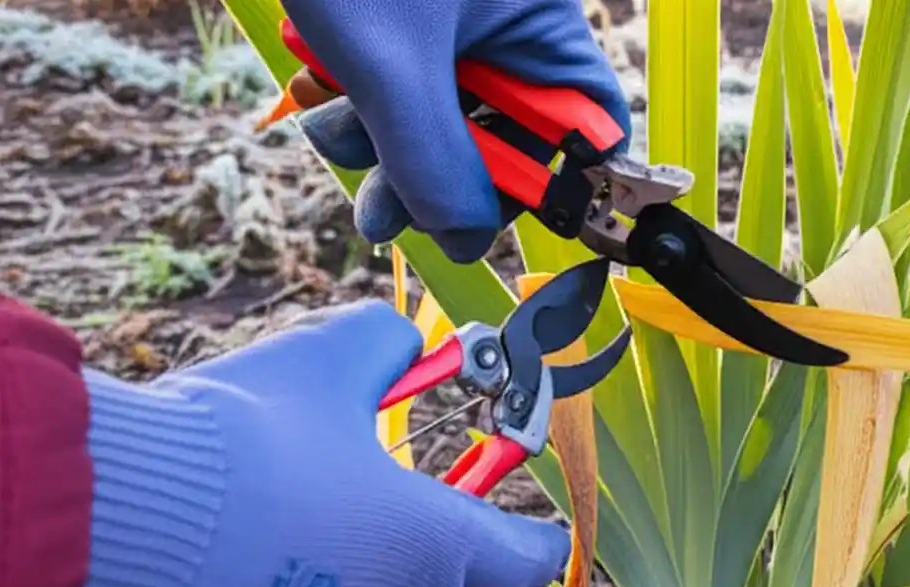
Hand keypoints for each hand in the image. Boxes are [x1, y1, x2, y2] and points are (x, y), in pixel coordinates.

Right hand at [40, 301, 569, 586]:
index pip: (526, 563)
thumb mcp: (324, 361)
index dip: (540, 546)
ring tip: (364, 577)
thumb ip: (382, 347)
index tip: (540, 538)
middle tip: (480, 576)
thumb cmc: (239, 442)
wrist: (119, 528)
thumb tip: (404, 346)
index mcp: (435, 547)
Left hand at [283, 0, 630, 261]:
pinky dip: (362, 105)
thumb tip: (464, 242)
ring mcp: (456, 22)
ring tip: (333, 134)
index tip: (490, 220)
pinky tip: (321, 97)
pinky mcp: (406, 21)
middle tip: (385, 213)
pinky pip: (402, 86)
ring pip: (442, 117)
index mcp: (542, 22)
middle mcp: (510, 24)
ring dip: (385, 146)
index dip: (553, 187)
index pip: (588, 129)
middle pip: (505, 135)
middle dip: (438, 176)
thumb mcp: (390, 63)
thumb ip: (432, 160)